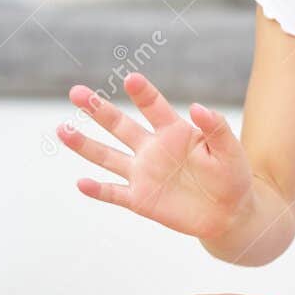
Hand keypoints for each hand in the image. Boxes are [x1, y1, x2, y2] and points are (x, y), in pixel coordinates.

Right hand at [58, 74, 255, 240]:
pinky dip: (98, 190)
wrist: (229, 213)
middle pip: (120, 126)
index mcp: (174, 132)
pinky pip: (114, 193)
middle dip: (98, 109)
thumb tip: (197, 107)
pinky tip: (81, 183)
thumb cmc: (232, 176)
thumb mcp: (231, 150)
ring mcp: (143, 174)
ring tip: (62, 129)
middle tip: (76, 92)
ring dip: (85, 145)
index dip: (143, 94)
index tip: (132, 80)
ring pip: (108, 156)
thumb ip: (217, 127)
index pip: (154, 107)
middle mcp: (152, 149)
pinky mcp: (140, 200)